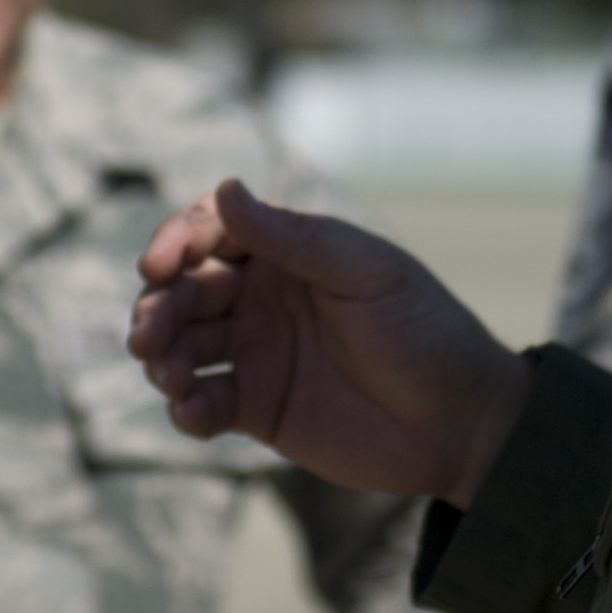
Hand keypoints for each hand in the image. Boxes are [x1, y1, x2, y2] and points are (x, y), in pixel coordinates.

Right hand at [128, 180, 530, 505]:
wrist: (462, 422)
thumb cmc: (426, 332)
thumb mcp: (366, 273)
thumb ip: (293, 237)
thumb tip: (227, 190)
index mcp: (288, 252)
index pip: (211, 231)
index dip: (175, 241)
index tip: (158, 264)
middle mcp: (262, 297)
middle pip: (183, 290)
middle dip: (156, 307)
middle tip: (148, 336)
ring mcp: (256, 354)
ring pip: (182, 346)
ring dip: (161, 358)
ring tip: (169, 376)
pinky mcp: (257, 410)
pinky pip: (203, 404)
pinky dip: (186, 408)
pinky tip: (192, 412)